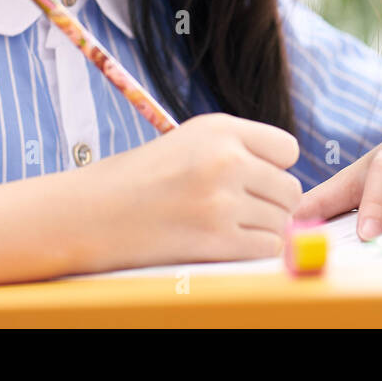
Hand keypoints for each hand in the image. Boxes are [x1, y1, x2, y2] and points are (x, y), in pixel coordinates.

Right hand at [68, 112, 302, 272]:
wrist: (90, 213)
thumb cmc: (140, 178)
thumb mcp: (189, 141)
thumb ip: (239, 150)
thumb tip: (289, 182)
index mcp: (221, 129)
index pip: (288, 149)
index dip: (274, 168)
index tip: (252, 179)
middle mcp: (226, 159)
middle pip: (291, 188)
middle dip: (272, 203)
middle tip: (241, 210)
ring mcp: (222, 201)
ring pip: (282, 221)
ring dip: (264, 229)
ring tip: (229, 226)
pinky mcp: (215, 240)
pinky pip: (268, 247)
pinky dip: (255, 251)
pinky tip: (229, 244)